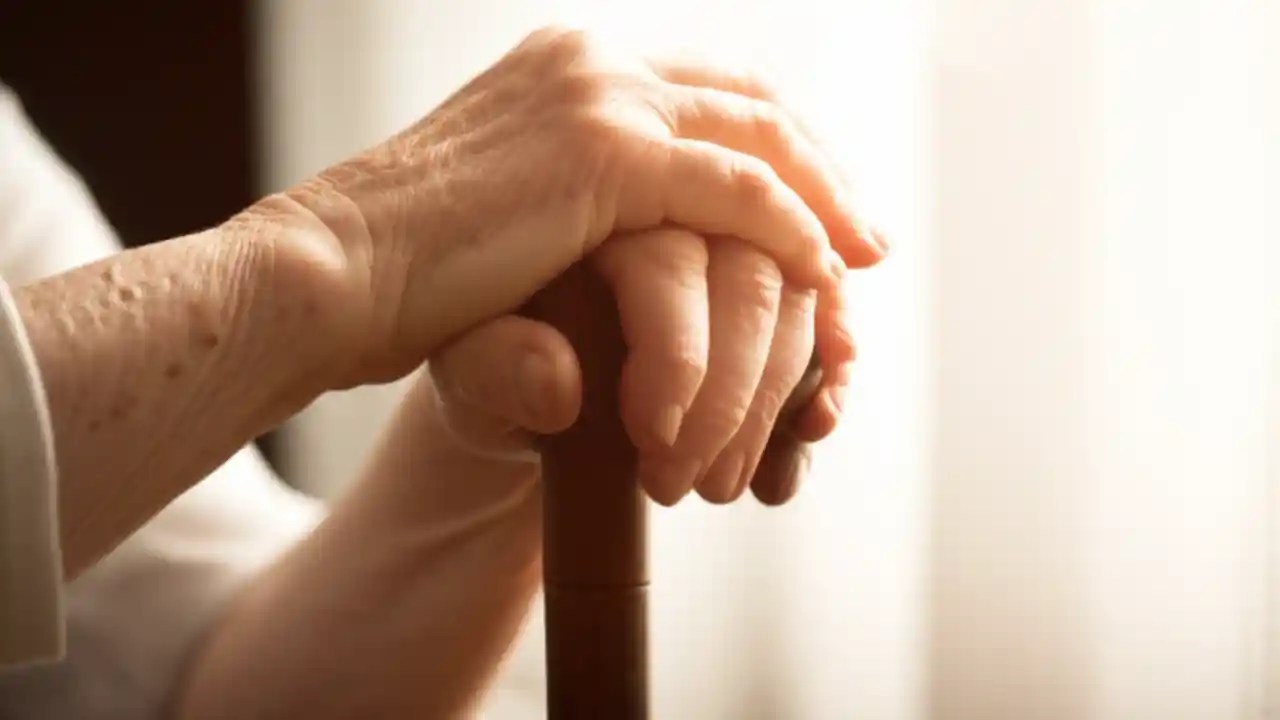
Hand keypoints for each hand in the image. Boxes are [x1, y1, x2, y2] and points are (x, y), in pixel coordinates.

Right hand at [239, 26, 883, 390]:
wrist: (333, 273)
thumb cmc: (405, 269)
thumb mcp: (506, 210)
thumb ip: (577, 201)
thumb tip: (634, 234)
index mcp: (565, 66)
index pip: (702, 92)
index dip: (771, 146)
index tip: (813, 204)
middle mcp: (590, 62)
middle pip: (748, 100)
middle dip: (818, 165)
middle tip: (861, 230)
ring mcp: (599, 99)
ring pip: (759, 137)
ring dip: (824, 199)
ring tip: (861, 258)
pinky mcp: (606, 157)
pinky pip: (737, 190)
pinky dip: (791, 232)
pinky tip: (823, 276)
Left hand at [430, 226, 848, 505]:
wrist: (499, 349)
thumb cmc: (474, 350)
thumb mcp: (461, 365)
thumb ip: (499, 368)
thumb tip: (558, 386)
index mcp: (590, 193)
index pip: (667, 261)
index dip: (681, 355)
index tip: (659, 442)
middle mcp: (664, 192)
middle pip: (749, 267)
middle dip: (740, 388)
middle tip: (707, 487)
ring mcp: (716, 228)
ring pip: (793, 285)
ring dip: (784, 393)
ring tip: (739, 487)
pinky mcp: (750, 273)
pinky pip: (813, 304)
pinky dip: (821, 371)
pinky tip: (813, 426)